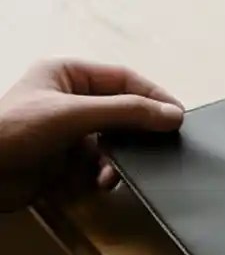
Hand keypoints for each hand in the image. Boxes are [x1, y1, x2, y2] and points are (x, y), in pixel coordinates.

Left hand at [0, 60, 184, 210]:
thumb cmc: (13, 131)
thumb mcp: (74, 115)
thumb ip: (126, 112)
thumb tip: (174, 115)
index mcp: (67, 74)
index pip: (124, 79)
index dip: (153, 96)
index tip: (178, 116)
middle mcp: (70, 99)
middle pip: (122, 110)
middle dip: (138, 131)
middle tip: (162, 145)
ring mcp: (68, 130)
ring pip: (115, 140)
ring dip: (121, 157)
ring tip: (119, 168)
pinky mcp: (65, 159)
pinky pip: (101, 162)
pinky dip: (107, 172)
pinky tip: (102, 180)